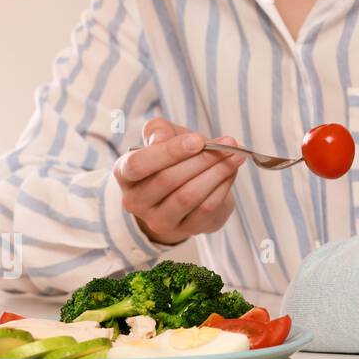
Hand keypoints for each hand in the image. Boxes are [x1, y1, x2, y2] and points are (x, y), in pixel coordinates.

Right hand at [114, 117, 245, 244]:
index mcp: (124, 174)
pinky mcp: (186, 229)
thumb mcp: (164, 135)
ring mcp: (159, 220)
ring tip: (235, 156)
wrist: (188, 186)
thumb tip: (162, 139)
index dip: (169, 152)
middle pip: (168, 180)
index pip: (138, 165)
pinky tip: (231, 172)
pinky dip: (223, 187)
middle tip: (228, 144)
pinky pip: (206, 208)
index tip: (198, 140)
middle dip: (203, 159)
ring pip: (188, 196)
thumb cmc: (172, 157)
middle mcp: (135, 201)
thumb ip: (158, 129)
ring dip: (217, 173)